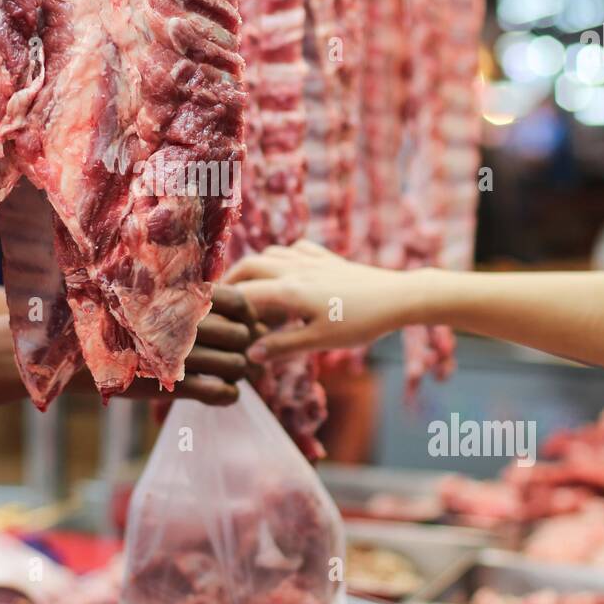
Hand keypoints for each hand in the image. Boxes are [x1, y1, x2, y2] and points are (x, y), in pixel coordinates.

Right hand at [117, 283, 256, 405]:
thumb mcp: (152, 300)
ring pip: (237, 365)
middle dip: (249, 349)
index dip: (251, 317)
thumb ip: (192, 303)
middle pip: (243, 336)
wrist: (78, 356)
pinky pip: (222, 393)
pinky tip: (221, 393)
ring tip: (232, 376)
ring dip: (240, 373)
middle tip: (248, 358)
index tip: (248, 327)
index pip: (240, 302)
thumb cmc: (119, 323)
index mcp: (182, 297)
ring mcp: (180, 354)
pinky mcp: (174, 386)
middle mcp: (185, 322)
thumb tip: (243, 317)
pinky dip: (229, 395)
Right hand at [226, 240, 422, 362]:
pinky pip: (296, 249)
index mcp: (288, 290)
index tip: (205, 315)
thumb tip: (249, 355)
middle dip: (230, 281)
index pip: (242, 294)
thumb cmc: (360, 322)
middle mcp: (294, 269)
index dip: (221, 304)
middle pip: (250, 266)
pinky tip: (287, 269)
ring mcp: (312, 260)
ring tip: (249, 287)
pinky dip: (282, 257)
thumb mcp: (319, 341)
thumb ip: (283, 347)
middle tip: (220, 299)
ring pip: (271, 254)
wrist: (398, 297)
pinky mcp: (328, 259)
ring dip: (255, 268)